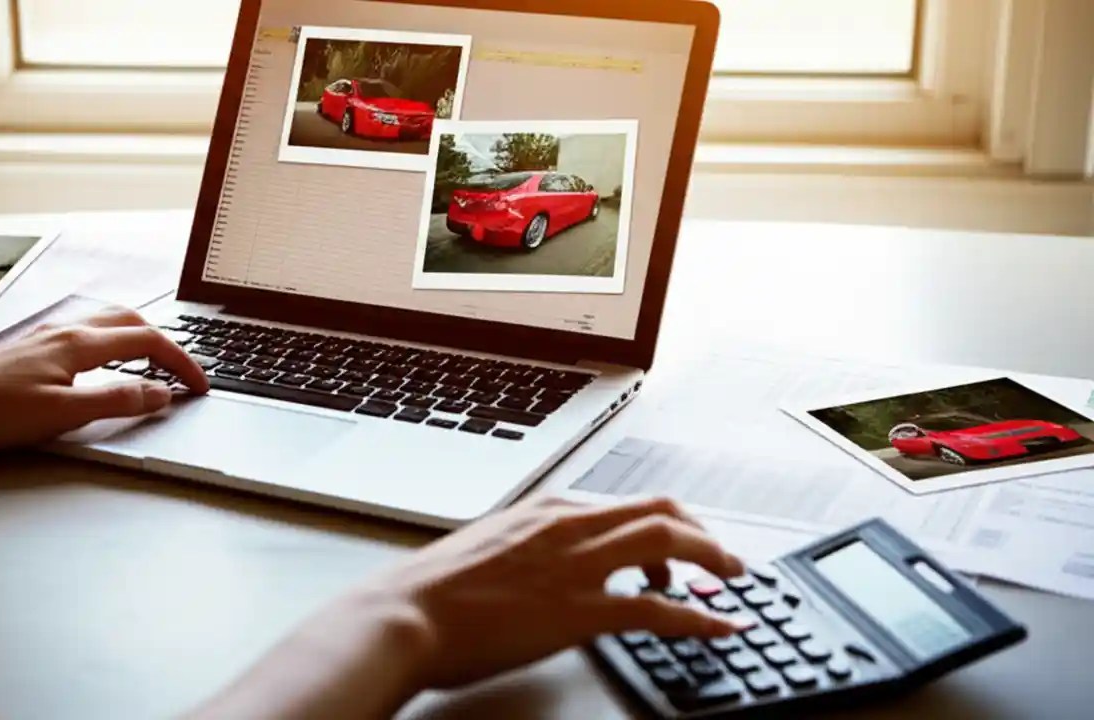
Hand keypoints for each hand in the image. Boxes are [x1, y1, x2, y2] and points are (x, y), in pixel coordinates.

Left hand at [0, 307, 208, 448]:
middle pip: (133, 322)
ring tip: (156, 363)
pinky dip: (115, 343)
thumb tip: (160, 393)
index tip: (199, 386)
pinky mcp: (35, 349)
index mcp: (80, 344)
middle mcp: (67, 331)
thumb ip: (117, 401)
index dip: (182, 363)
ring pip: (110, 323)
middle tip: (185, 372)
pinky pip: (89, 334)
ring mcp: (49, 337)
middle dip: (168, 344)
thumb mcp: (64, 414)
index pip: (149, 341)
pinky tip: (107, 363)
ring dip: (141, 337)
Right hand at [352, 494, 745, 689]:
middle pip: (659, 510)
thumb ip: (525, 549)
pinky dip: (701, 617)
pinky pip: (659, 609)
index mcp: (546, 511)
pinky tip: (721, 627)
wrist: (404, 616)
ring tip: (731, 581)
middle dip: (701, 532)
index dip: (665, 524)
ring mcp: (576, 565)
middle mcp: (567, 526)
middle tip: (722, 558)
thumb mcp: (486, 550)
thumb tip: (545, 566)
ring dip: (712, 559)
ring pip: (668, 543)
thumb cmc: (431, 590)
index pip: (624, 505)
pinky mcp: (578, 610)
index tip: (680, 544)